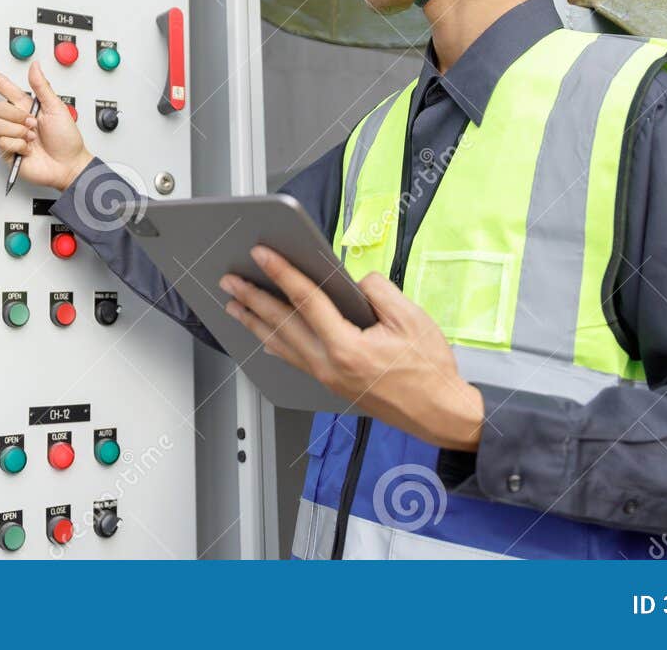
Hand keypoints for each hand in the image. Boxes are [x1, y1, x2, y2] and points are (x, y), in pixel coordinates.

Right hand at [0, 58, 92, 190]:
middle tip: (33, 123)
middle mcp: (16, 119)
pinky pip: (2, 142)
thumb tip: (35, 66)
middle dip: (15, 115)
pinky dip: (19, 145)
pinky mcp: (8, 151)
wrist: (68, 165)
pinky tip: (28, 149)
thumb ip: (42, 86)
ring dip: (18, 131)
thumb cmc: (66, 138)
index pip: (2, 86)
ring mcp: (11, 135)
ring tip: (32, 137)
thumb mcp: (57, 108)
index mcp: (26, 105)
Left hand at [220, 246, 484, 450]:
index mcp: (347, 347)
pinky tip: (263, 335)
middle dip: (252, 298)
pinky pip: (292, 359)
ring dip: (254, 321)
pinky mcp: (330, 383)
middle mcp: (329, 365)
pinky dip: (273, 342)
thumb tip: (353, 280)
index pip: (307, 301)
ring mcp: (326, 377)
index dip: (282, 272)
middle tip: (229, 279)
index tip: (262, 253)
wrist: (437, 413)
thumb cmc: (428, 369)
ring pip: (281, 344)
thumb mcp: (411, 318)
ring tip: (233, 303)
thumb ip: (378, 291)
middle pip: (282, 324)